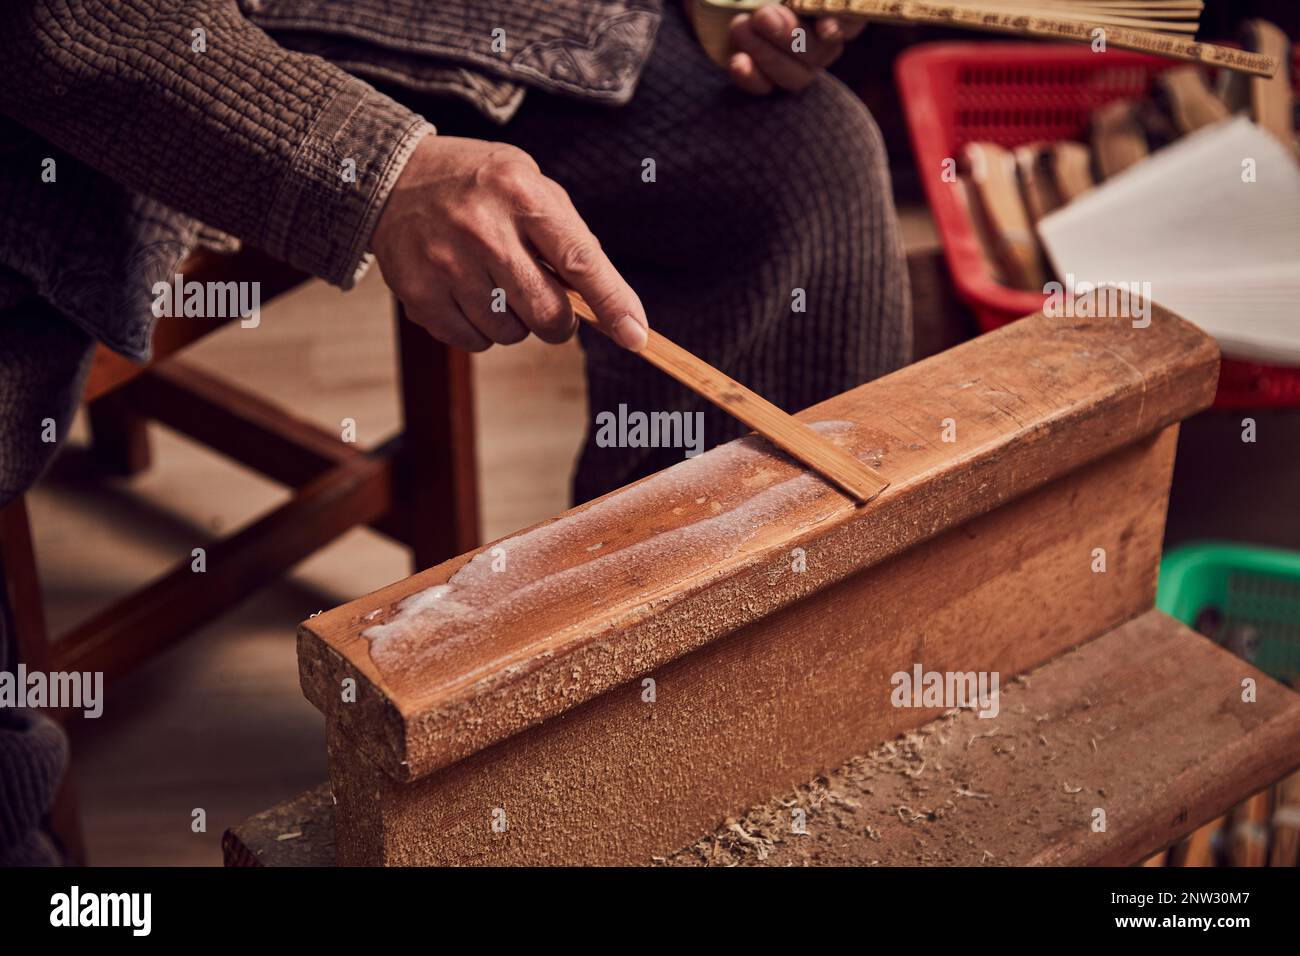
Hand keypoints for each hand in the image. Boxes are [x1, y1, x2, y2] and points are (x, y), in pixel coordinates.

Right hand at [370, 134, 647, 351]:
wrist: (392, 179)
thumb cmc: (480, 186)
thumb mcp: (530, 185)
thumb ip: (570, 238)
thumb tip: (610, 304)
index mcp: (521, 193)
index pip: (579, 260)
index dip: (613, 303)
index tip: (636, 336)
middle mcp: (483, 229)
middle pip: (547, 313)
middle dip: (559, 321)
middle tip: (546, 302)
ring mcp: (446, 264)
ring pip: (509, 333)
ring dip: (514, 322)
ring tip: (493, 283)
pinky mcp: (419, 294)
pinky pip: (472, 342)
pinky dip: (480, 330)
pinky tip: (467, 293)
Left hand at [726, 4, 864, 94]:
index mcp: (831, 8)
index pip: (852, 19)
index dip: (843, 25)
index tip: (825, 29)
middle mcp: (821, 40)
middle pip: (820, 51)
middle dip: (790, 36)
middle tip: (762, 16)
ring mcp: (796, 64)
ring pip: (796, 76)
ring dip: (766, 54)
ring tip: (739, 26)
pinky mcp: (767, 78)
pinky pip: (765, 88)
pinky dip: (750, 77)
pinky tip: (737, 60)